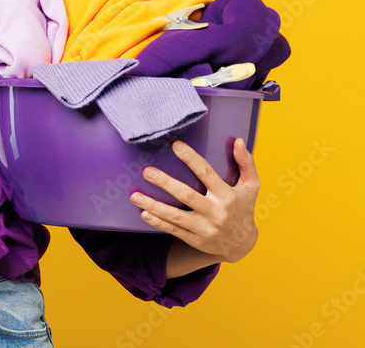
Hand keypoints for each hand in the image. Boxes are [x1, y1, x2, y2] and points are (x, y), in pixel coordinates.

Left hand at [130, 138, 259, 264]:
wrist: (242, 245)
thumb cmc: (243, 208)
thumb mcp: (251, 187)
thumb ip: (246, 163)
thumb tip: (239, 141)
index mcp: (226, 195)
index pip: (207, 174)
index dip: (191, 159)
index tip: (175, 145)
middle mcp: (215, 212)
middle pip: (187, 195)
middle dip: (165, 183)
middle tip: (147, 171)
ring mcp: (204, 228)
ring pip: (175, 216)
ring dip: (153, 205)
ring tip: (135, 196)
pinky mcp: (195, 239)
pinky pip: (173, 230)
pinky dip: (158, 222)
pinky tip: (144, 213)